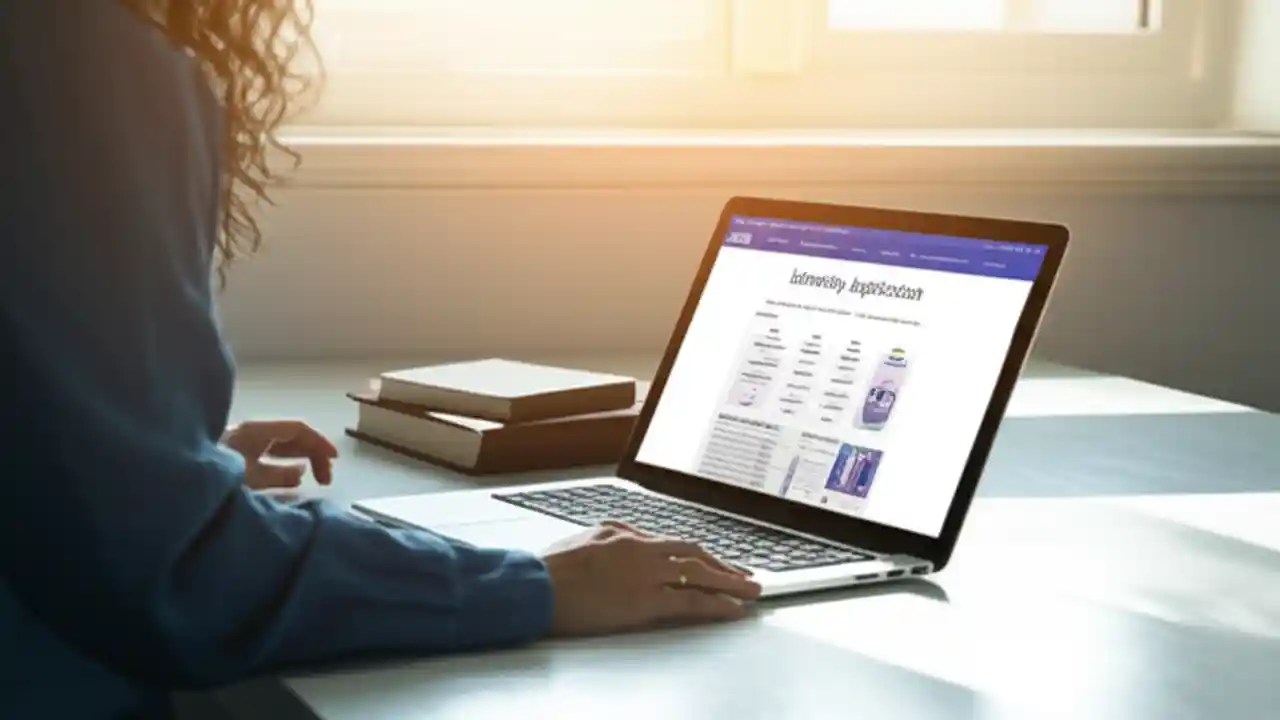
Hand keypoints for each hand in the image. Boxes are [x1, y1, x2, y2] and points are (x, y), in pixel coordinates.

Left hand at [222, 420, 338, 490]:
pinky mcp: (231, 461)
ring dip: (299, 461)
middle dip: (312, 454)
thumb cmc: (213, 476)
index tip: (335, 460)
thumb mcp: (249, 477)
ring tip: (314, 479)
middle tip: (326, 479)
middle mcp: (249, 434)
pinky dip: (281, 468)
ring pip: (277, 448)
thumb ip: (278, 475)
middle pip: (289, 437)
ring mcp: (239, 446)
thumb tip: (301, 472)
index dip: (319, 443)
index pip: (297, 429)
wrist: (174, 486)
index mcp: (255, 431)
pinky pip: (264, 459)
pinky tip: (289, 482)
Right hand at [541, 521, 761, 636]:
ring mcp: (646, 574)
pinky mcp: (644, 601)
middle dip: (725, 567)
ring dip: (731, 584)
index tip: (719, 564)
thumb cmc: (552, 568)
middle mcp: (643, 550)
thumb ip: (614, 536)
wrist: (536, 587)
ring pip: (700, 575)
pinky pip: (690, 601)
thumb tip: (631, 536)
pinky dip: (716, 605)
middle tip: (746, 578)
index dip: (702, 555)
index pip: (676, 543)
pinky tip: (732, 610)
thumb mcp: (585, 539)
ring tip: (752, 593)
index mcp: (628, 535)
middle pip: (695, 555)